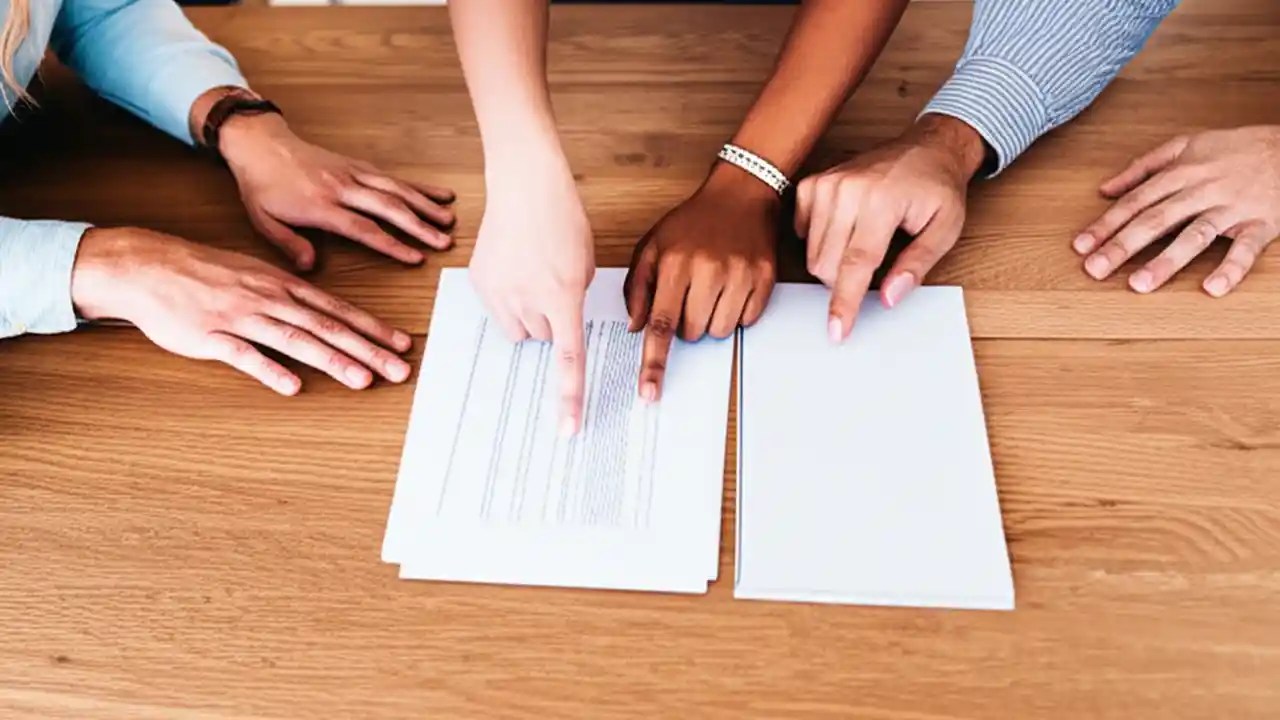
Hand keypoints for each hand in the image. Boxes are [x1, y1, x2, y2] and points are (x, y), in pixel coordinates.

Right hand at [70, 227, 413, 394]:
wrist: (147, 266)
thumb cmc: (203, 273)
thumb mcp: (255, 275)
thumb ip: (290, 295)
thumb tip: (323, 312)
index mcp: (282, 286)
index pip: (338, 310)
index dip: (372, 328)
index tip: (402, 345)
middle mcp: (269, 299)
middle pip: (327, 327)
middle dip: (368, 350)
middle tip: (399, 370)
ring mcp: (242, 317)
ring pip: (295, 340)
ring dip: (332, 361)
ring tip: (363, 380)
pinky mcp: (212, 336)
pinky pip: (245, 356)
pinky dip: (269, 370)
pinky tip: (292, 386)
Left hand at [221, 114, 455, 269]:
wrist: (261, 143)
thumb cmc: (262, 183)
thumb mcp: (263, 220)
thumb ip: (288, 244)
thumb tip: (310, 265)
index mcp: (320, 204)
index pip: (363, 228)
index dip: (391, 244)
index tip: (415, 257)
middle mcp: (342, 187)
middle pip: (388, 207)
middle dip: (419, 225)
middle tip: (444, 241)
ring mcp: (353, 173)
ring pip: (396, 188)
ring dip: (425, 204)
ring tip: (449, 219)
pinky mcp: (358, 165)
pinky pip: (393, 177)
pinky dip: (418, 186)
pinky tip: (438, 193)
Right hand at [470, 161, 594, 434]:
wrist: (526, 183)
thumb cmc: (562, 217)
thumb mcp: (585, 262)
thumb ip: (576, 297)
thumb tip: (559, 321)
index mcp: (565, 296)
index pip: (569, 359)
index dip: (570, 397)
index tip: (568, 428)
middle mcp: (530, 299)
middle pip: (543, 339)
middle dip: (551, 323)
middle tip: (553, 289)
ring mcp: (500, 292)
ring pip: (519, 329)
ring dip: (528, 313)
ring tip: (531, 275)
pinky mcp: (480, 282)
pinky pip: (498, 310)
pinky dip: (507, 297)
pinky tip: (513, 265)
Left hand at [625, 166, 776, 401]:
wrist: (741, 194)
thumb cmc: (692, 223)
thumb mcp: (652, 246)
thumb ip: (637, 287)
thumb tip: (635, 328)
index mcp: (675, 263)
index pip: (661, 324)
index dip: (654, 362)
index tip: (650, 392)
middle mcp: (708, 270)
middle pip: (692, 332)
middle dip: (687, 323)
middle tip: (690, 295)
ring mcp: (740, 275)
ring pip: (719, 331)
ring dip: (712, 320)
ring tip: (712, 289)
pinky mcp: (764, 279)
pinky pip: (746, 321)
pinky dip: (736, 312)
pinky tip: (732, 286)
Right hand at [795, 115, 983, 341]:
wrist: (927, 148)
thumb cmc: (938, 188)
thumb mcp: (945, 230)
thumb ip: (917, 265)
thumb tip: (889, 298)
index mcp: (882, 200)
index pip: (856, 264)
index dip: (845, 303)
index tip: (837, 330)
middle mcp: (847, 189)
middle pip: (827, 265)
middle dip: (846, 281)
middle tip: (875, 266)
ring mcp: (826, 184)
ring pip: (812, 253)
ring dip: (834, 263)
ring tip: (864, 244)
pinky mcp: (813, 184)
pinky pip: (801, 233)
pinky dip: (819, 242)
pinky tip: (844, 230)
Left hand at [1074, 126, 1279, 296]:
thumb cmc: (1236, 148)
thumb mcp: (1186, 145)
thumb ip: (1143, 166)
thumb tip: (1105, 189)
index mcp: (1182, 172)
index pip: (1135, 202)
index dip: (1106, 224)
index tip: (1080, 247)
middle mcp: (1203, 189)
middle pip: (1156, 220)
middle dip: (1123, 245)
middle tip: (1094, 270)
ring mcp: (1232, 207)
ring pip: (1195, 234)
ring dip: (1166, 260)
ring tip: (1139, 285)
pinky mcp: (1262, 222)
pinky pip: (1247, 248)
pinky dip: (1231, 268)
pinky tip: (1212, 288)